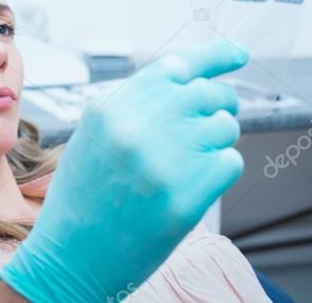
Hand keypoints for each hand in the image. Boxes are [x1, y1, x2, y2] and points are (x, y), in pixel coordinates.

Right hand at [0, 40, 246, 301]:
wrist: (72, 257)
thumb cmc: (87, 194)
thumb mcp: (97, 133)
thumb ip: (138, 103)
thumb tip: (194, 80)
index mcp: (114, 105)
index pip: (178, 65)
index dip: (216, 56)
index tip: (240, 54)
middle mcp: (139, 124)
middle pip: (208, 93)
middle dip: (222, 103)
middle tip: (219, 117)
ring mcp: (164, 159)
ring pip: (224, 126)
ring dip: (218, 140)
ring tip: (192, 160)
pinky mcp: (186, 195)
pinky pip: (230, 162)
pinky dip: (220, 170)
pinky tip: (194, 184)